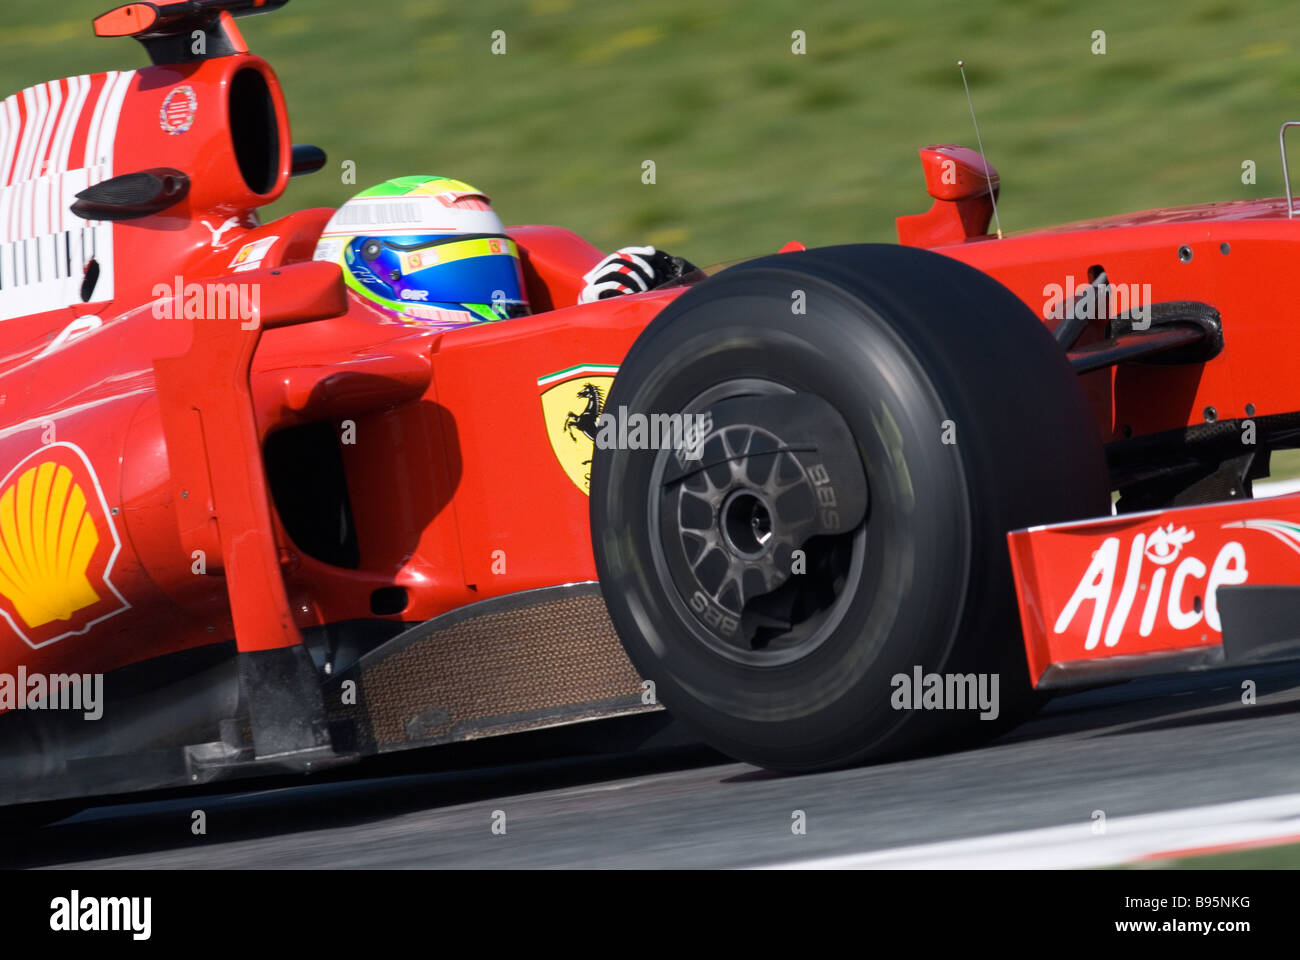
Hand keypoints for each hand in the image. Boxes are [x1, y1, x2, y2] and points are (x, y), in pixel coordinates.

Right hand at [578, 246, 695, 302]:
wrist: (594, 332)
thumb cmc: (615, 312)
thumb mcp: (625, 290)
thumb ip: (635, 271)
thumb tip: (650, 249)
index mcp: (600, 272)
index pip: (619, 253)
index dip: (636, 251)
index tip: (651, 252)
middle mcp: (592, 275)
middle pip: (617, 259)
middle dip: (638, 264)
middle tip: (651, 276)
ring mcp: (589, 284)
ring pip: (614, 269)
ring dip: (633, 277)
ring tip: (643, 288)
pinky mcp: (590, 294)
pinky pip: (610, 283)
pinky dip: (625, 286)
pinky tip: (633, 294)